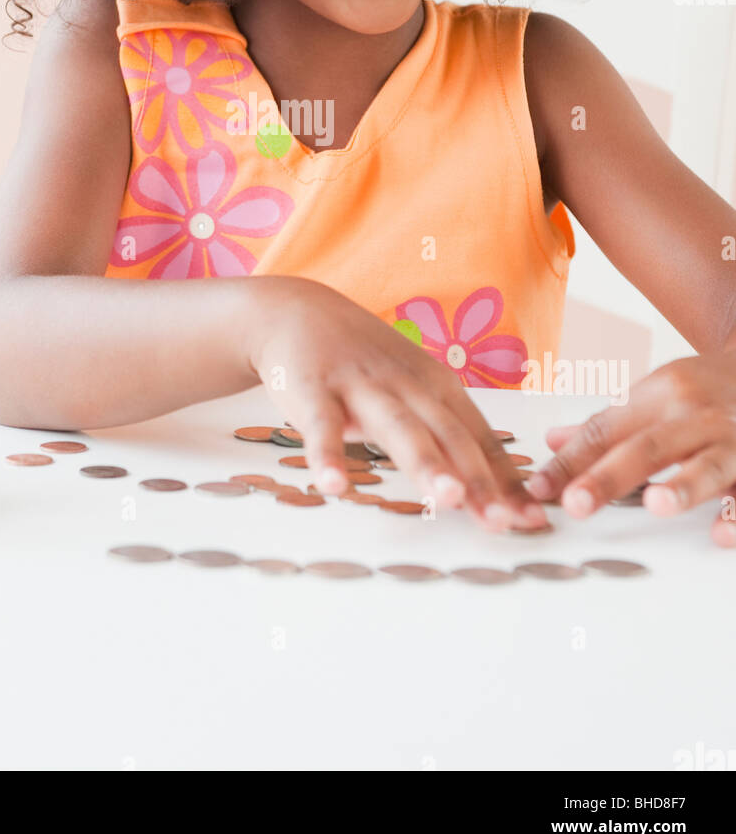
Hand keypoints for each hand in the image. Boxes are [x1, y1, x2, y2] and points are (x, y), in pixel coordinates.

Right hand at [246, 277, 548, 531]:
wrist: (298, 311)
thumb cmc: (364, 362)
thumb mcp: (411, 389)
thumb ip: (442, 432)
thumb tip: (485, 490)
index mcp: (436, 387)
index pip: (479, 439)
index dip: (506, 479)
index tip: (535, 520)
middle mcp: (407, 384)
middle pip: (449, 435)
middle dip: (477, 479)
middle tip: (501, 522)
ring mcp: (361, 385)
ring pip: (398, 428)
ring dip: (424, 463)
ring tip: (447, 499)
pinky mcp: (313, 389)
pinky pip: (321, 426)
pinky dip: (327, 454)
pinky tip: (334, 486)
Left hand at [526, 352, 735, 545]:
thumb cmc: (709, 387)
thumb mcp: (660, 391)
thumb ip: (610, 422)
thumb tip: (553, 440)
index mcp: (664, 394)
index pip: (606, 429)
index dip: (570, 460)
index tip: (539, 487)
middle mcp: (698, 415)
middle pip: (648, 447)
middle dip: (609, 476)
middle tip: (575, 503)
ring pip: (709, 465)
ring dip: (683, 485)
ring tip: (657, 503)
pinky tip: (720, 534)